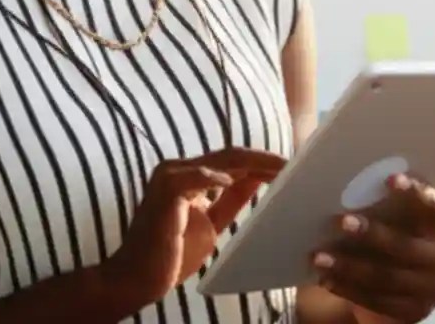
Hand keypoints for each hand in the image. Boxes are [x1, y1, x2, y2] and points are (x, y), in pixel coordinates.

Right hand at [102, 147, 285, 305]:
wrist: (139, 277)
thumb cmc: (172, 253)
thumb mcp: (212, 223)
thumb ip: (231, 200)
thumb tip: (256, 179)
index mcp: (190, 175)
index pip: (234, 161)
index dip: (263, 162)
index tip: (292, 168)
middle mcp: (180, 169)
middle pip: (231, 156)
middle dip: (265, 159)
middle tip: (295, 164)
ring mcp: (170, 175)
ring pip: (220, 161)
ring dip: (253, 163)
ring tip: (280, 169)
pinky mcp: (164, 190)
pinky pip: (194, 177)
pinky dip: (214, 177)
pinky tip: (234, 179)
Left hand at [311, 173, 434, 323]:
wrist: (399, 287)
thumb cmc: (389, 235)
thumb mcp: (389, 216)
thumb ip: (372, 194)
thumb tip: (326, 159)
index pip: (431, 205)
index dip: (413, 193)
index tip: (389, 179)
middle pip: (405, 246)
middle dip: (372, 234)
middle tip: (340, 222)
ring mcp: (433, 289)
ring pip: (387, 278)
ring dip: (350, 267)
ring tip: (319, 256)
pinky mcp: (415, 313)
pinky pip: (378, 301)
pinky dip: (349, 289)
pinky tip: (326, 279)